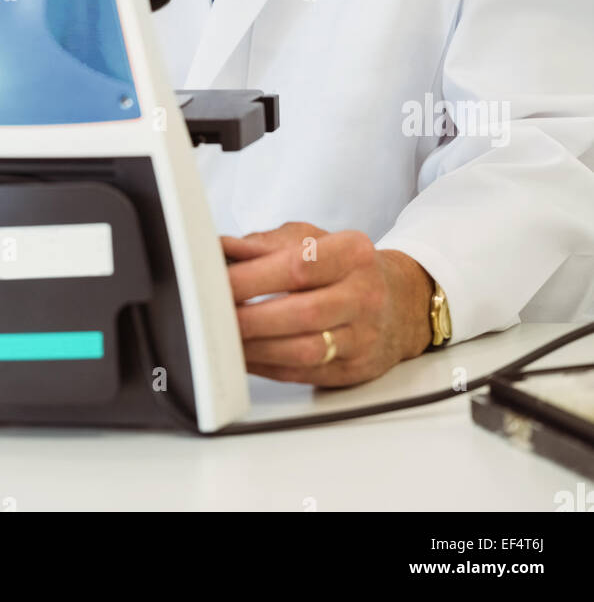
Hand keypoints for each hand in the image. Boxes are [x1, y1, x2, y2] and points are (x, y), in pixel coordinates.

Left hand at [222, 222, 433, 385]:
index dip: (254, 278)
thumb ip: (266, 244)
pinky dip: (267, 367)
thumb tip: (221, 250)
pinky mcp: (354, 370)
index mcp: (352, 253)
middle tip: (211, 316)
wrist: (400, 303)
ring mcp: (363, 337)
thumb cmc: (346, 268)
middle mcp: (364, 295)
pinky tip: (244, 355)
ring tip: (223, 339)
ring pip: (304, 350)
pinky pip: (304, 373)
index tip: (217, 282)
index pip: (299, 265)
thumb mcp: (313, 240)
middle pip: (302, 312)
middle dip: (250, 317)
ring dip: (256, 348)